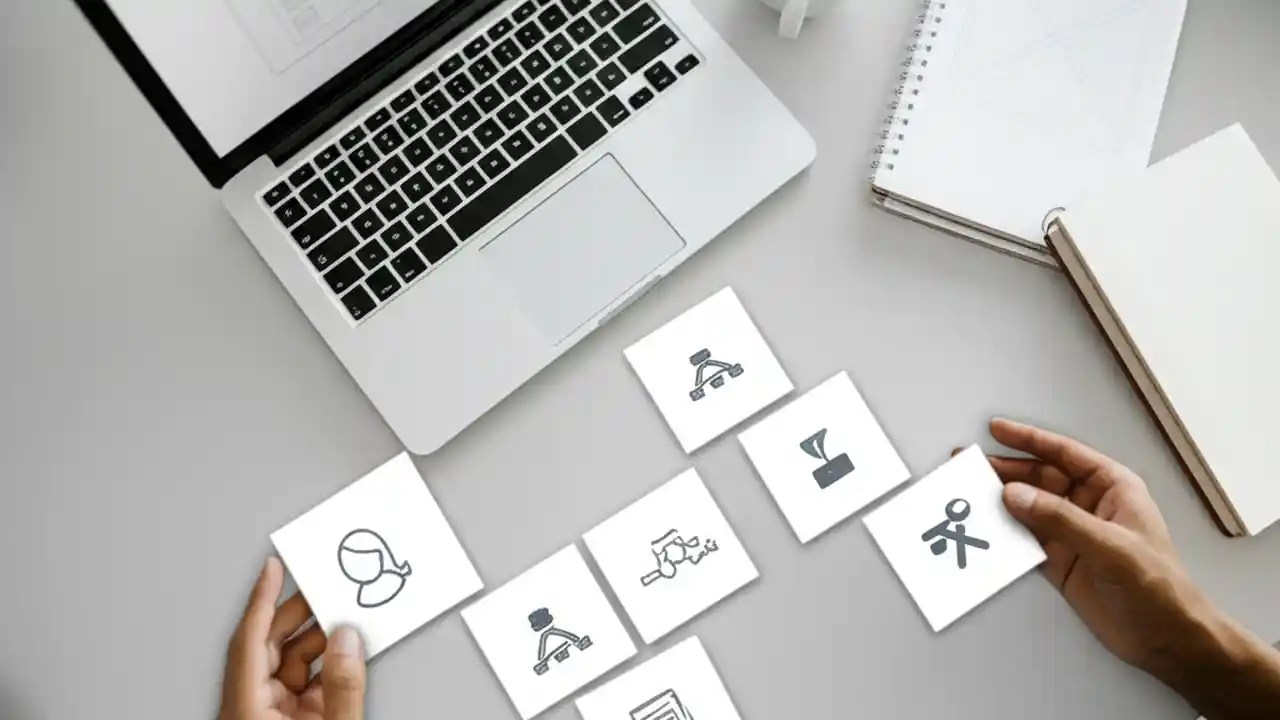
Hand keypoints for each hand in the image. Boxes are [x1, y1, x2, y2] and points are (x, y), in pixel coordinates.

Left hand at [219, 557, 367, 719]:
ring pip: (287, 664)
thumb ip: (342, 689)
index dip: (262, 599)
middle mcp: (250, 709)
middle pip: (267, 647)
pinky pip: (301, 684)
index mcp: (245, 709)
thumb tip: (348, 643)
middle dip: (298, 615)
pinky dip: (325, 666)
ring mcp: (266, 716)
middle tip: (323, 590)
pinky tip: (345, 655)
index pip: (249, 641)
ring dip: (318, 642)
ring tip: (345, 623)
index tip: (272, 568)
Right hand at [986, 419, 1279, 718]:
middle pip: (1039, 478)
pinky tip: (986, 531)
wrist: (1166, 640)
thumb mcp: (1112, 547)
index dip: (1030, 439)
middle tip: (971, 467)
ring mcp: (1073, 534)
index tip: (997, 430)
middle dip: (1005, 470)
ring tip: (969, 496)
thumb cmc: (1159, 587)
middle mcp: (1089, 506)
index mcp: (1113, 489)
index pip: (1065, 454)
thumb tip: (1015, 495)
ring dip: (1000, 502)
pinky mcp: (1059, 562)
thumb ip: (1061, 519)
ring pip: (1028, 508)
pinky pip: (1024, 540)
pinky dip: (1004, 535)